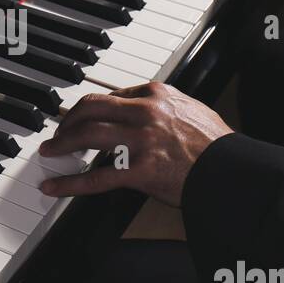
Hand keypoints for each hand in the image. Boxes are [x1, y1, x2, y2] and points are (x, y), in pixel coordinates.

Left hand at [38, 82, 232, 204]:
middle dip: (67, 121)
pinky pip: (96, 178)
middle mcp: (144, 113)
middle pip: (90, 108)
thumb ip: (164, 107)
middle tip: (57, 133)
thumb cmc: (216, 145)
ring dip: (62, 143)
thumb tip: (141, 109)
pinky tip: (54, 187)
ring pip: (87, 135)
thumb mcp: (191, 110)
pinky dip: (70, 183)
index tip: (78, 117)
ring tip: (50, 152)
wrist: (233, 170)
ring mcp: (140, 142)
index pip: (109, 95)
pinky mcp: (139, 171)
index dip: (87, 108)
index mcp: (156, 95)